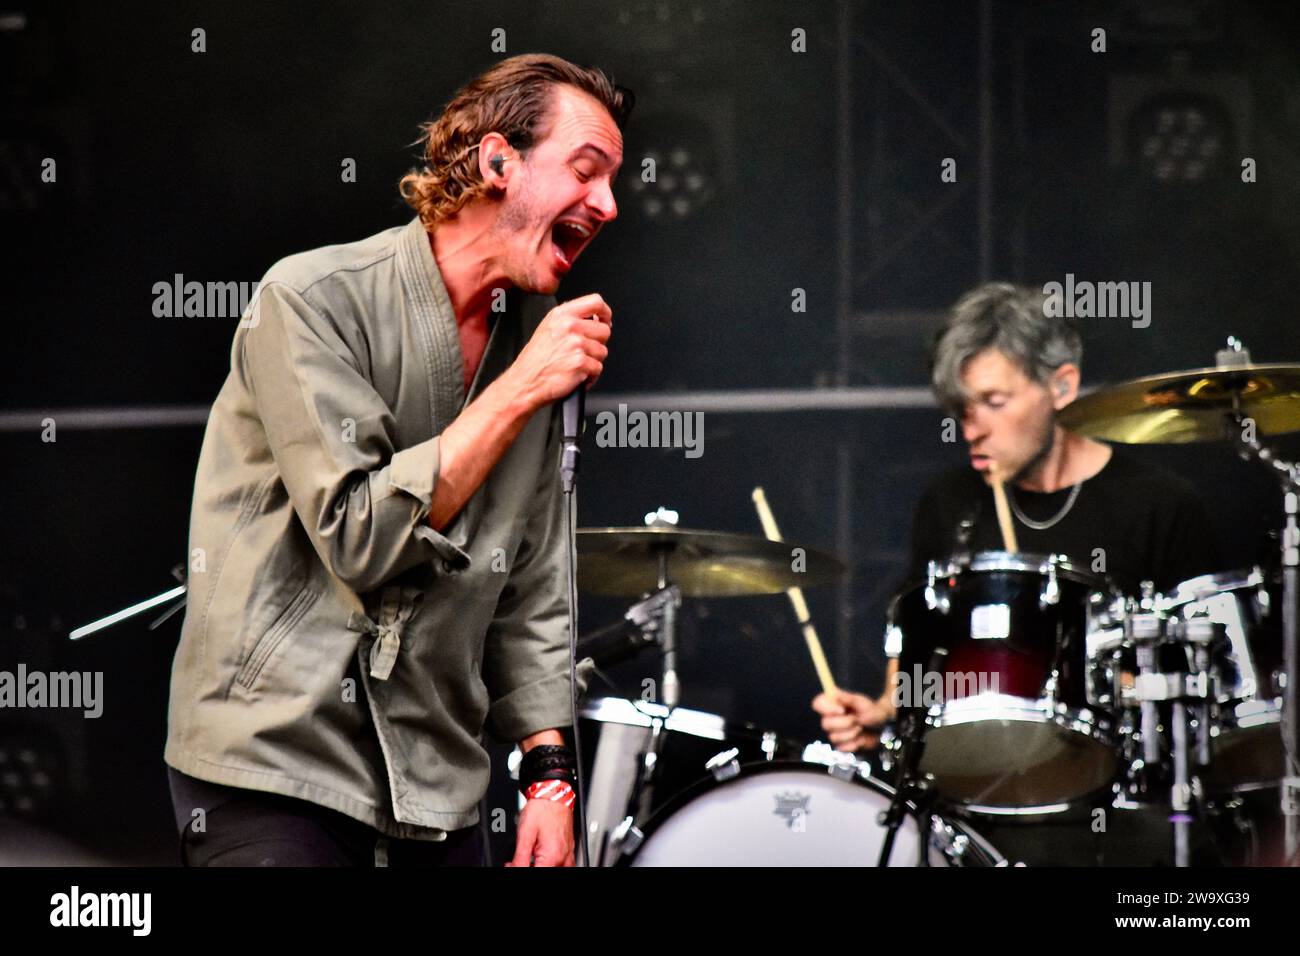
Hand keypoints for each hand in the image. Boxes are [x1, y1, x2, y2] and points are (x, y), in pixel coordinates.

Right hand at [505, 293, 611, 409]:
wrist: (524, 382)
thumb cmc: (535, 360)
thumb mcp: (548, 328)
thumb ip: (571, 319)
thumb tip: (595, 318)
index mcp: (561, 314)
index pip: (596, 302)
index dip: (605, 313)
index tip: (605, 321)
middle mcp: (569, 326)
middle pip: (604, 330)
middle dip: (598, 343)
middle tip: (582, 352)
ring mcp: (576, 344)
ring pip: (603, 351)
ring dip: (593, 361)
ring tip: (574, 365)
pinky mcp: (581, 362)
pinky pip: (598, 368)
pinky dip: (590, 376)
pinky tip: (575, 376)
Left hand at [507, 797, 574, 866]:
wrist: (553, 794)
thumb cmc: (541, 809)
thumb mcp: (525, 834)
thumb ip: (520, 857)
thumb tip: (513, 868)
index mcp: (552, 856)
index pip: (535, 873)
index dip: (519, 869)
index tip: (511, 864)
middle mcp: (563, 857)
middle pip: (545, 871)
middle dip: (528, 866)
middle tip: (517, 860)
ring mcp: (568, 853)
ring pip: (556, 869)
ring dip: (541, 865)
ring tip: (530, 858)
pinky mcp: (569, 849)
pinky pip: (564, 865)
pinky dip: (553, 865)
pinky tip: (543, 859)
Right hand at [812, 689, 893, 751]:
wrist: (881, 726)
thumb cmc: (870, 711)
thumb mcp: (861, 701)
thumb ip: (848, 698)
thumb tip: (836, 694)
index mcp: (833, 704)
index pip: (817, 704)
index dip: (827, 708)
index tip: (842, 710)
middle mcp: (830, 717)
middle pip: (825, 723)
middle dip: (844, 723)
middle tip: (856, 719)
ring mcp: (834, 732)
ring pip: (833, 737)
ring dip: (851, 733)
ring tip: (860, 728)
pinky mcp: (840, 744)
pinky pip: (841, 747)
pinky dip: (854, 743)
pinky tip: (860, 738)